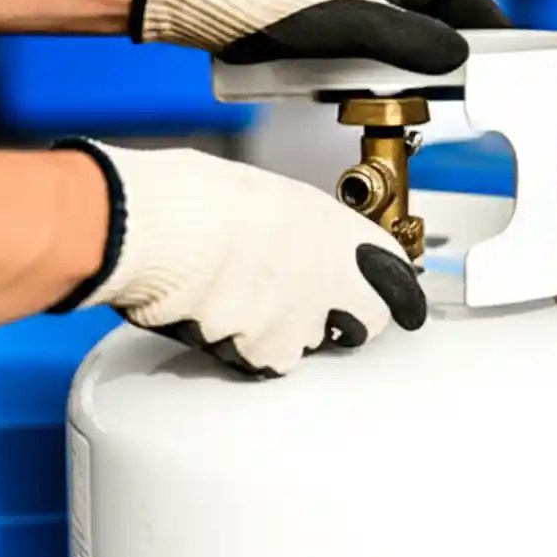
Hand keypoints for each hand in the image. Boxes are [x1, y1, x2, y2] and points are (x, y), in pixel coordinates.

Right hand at [51, 140, 426, 377]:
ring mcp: (300, 323)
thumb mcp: (266, 195)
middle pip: (365, 321)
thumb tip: (298, 237)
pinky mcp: (261, 355)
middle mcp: (330, 281)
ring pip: (306, 344)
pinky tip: (217, 316)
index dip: (391, 289)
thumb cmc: (196, 200)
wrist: (160, 232)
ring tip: (237, 298)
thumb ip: (300, 225)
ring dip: (283, 332)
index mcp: (338, 232)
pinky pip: (260, 361)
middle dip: (343, 317)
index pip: (396, 273)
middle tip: (302, 298)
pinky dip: (242, 347)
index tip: (394, 296)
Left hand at [127, 0, 509, 75]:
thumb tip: (461, 60)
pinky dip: (362, 76)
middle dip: (444, 57)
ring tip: (409, 106)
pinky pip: (350, 53)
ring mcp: (336, 0)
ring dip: (399, 72)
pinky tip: (353, 98)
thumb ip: (411, 45)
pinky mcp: (305, 24)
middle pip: (426, 20)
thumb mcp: (352, 27)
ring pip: (387, 41)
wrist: (197, 0)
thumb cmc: (271, 4)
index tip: (515, 54)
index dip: (489, 26)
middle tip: (463, 94)